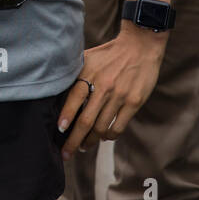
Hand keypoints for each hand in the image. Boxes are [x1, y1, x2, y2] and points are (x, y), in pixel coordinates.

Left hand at [57, 22, 168, 157]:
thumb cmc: (110, 54)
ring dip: (91, 141)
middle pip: (86, 121)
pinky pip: (118, 127)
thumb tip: (57, 91)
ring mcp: (120, 96)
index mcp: (90, 74)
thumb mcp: (89, 58)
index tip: (59, 131)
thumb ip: (76, 74)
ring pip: (101, 128)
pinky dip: (109, 136)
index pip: (73, 100)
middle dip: (74, 141)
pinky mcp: (134, 102)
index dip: (65, 117)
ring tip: (85, 146)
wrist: (140, 46)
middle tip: (66, 153)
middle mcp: (104, 87)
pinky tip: (104, 137)